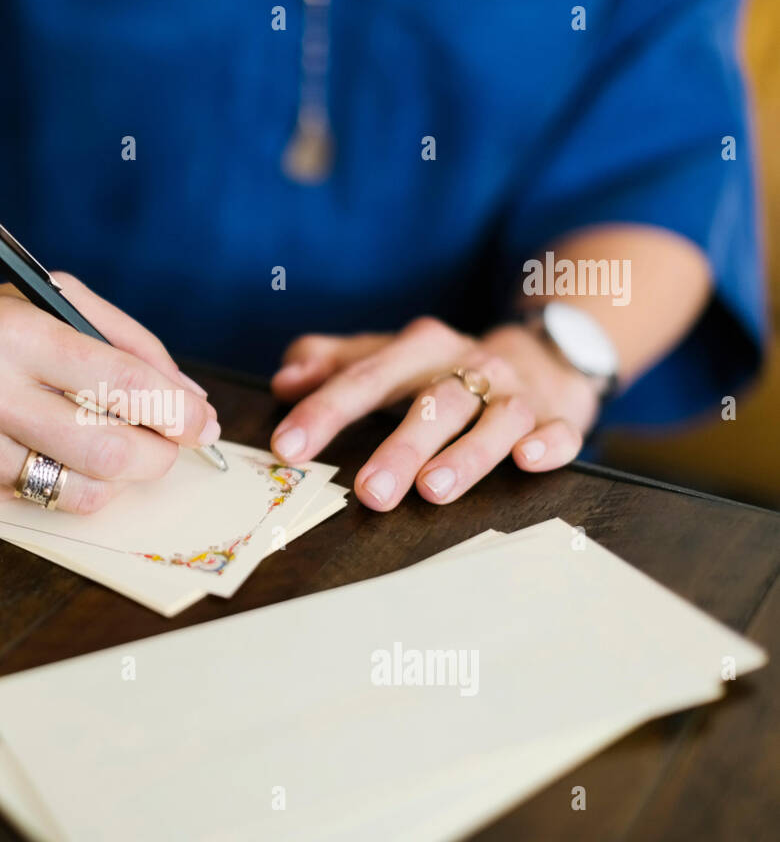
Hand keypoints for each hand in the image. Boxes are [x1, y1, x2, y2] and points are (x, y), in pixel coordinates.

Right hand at [0, 271, 218, 512]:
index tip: (198, 419)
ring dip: (118, 478)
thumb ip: (121, 339)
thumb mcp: (40, 301)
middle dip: (158, 455)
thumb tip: (188, 396)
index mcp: (13, 329)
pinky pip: (44, 502)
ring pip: (82, 490)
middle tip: (169, 445)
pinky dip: (68, 483)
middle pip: (109, 450)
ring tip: (115, 449)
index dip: (175, 409)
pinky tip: (53, 453)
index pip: (120, 380)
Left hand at [268, 317, 602, 509]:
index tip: (288, 446)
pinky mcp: (556, 417)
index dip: (324, 410)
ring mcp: (514, 392)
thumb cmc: (441, 370)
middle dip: (399, 448)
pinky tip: (528, 460)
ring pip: (493, 420)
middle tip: (367, 492)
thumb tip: (283, 380)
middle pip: (432, 402)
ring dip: (466, 455)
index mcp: (418, 348)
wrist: (541, 356)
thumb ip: (332, 363)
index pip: (364, 377)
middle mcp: (467, 365)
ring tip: (434, 491)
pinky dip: (547, 443)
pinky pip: (558, 430)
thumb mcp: (386, 357)